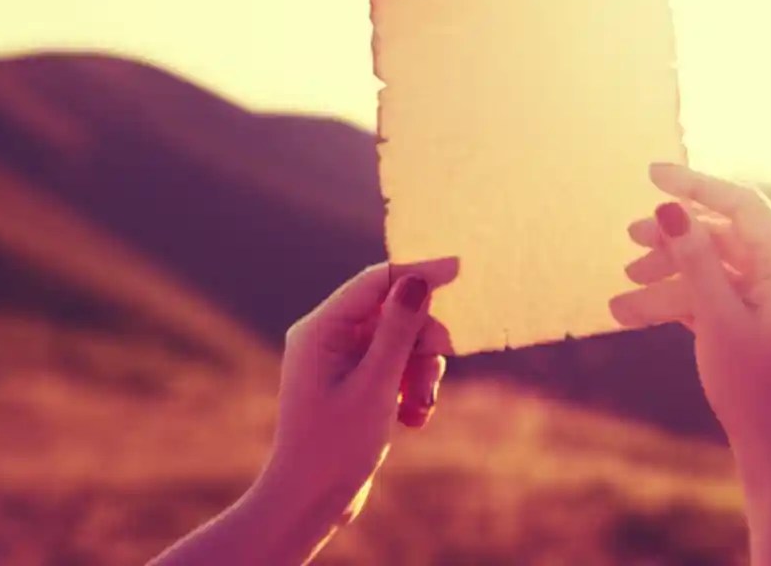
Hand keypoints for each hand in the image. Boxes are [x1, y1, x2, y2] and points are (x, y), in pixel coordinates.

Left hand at [261, 258, 458, 523]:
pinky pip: (396, 367)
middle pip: (395, 313)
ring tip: (420, 407)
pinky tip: (413, 419)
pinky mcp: (355, 383)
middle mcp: (328, 337)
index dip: (418, 272)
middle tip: (437, 366)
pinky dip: (412, 387)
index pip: (376, 280)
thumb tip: (417, 280)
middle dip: (423, 341)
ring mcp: (341, 361)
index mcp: (321, 329)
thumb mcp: (376, 384)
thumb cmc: (335, 445)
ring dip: (421, 371)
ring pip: (401, 343)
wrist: (309, 502)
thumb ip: (398, 330)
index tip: (460, 269)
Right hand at [610, 163, 770, 455]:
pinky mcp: (755, 319)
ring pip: (711, 269)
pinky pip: (713, 294)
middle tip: (629, 241)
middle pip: (723, 236)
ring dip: (666, 278)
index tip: (650, 174)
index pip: (742, 206)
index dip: (695, 185)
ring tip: (621, 294)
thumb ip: (694, 259)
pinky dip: (676, 300)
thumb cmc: (753, 387)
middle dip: (673, 240)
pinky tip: (632, 311)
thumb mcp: (717, 318)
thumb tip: (670, 208)